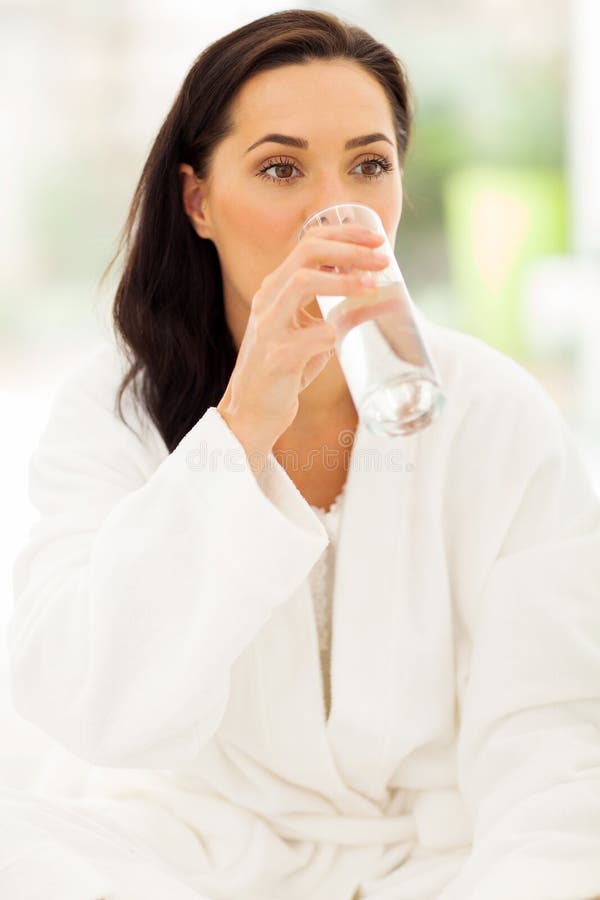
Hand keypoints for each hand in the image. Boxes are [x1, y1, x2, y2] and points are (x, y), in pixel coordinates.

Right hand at [216, 222, 387, 467]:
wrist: (250, 414)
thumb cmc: (283, 372)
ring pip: (304, 282)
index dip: (345, 234)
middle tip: (382, 259)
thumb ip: (338, 315)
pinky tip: (340, 342)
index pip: (309, 242)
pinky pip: (313, 336)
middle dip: (351, 249)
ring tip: (372, 286)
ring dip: (344, 280)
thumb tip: (377, 299)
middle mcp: (268, 301)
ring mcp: (269, 328)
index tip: (377, 240)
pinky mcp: (275, 357)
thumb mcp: (312, 337)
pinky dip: (333, 335)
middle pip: (308, 252)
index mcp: (276, 289)